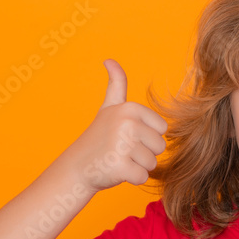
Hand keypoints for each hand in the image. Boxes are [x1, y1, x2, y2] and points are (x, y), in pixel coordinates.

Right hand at [59, 59, 168, 192]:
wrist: (76, 167)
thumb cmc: (98, 138)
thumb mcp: (109, 108)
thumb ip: (116, 85)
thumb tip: (109, 60)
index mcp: (130, 108)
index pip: (162, 130)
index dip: (147, 137)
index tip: (126, 136)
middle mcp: (127, 123)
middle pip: (159, 147)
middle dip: (143, 153)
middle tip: (121, 151)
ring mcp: (123, 145)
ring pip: (152, 163)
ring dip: (137, 166)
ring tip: (117, 160)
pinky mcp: (119, 166)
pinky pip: (142, 177)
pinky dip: (131, 179)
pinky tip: (115, 171)